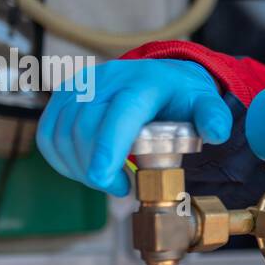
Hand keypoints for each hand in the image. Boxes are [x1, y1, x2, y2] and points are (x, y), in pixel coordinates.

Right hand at [35, 58, 231, 196]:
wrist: (161, 76)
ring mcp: (81, 85)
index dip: (105, 149)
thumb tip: (216, 132)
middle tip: (120, 187)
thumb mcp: (206, 103)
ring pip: (62, 134)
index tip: (102, 179)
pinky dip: (61, 158)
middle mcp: (107, 79)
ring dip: (79, 167)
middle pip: (84, 129)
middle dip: (96, 169)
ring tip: (106, 179)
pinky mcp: (64, 96)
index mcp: (143, 83)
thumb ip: (214, 117)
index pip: (117, 116)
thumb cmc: (182, 97)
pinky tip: (84, 168)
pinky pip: (49, 133)